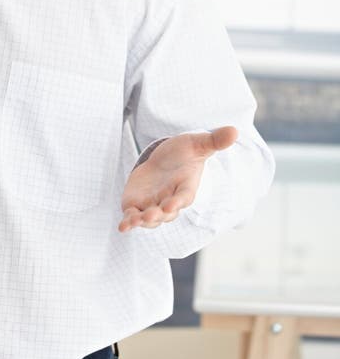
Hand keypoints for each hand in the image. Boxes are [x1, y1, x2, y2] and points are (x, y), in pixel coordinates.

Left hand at [119, 126, 237, 231]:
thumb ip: (213, 141)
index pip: (183, 197)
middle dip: (158, 214)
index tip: (171, 205)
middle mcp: (170, 200)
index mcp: (186, 188)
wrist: (165, 160)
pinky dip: (128, 222)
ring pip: (149, 218)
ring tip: (133, 222)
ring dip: (142, 221)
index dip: (177, 202)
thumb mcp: (197, 144)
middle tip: (151, 215)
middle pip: (165, 212)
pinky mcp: (137, 205)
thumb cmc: (183, 153)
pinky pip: (133, 216)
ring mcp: (153, 205)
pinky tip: (123, 227)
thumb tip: (235, 131)